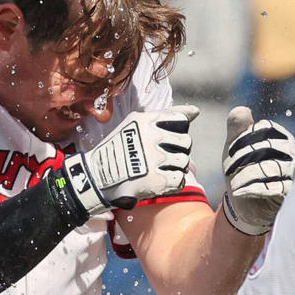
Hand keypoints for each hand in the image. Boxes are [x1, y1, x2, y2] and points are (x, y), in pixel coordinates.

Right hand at [62, 105, 198, 214]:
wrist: (98, 174)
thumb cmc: (119, 147)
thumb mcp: (136, 123)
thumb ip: (166, 116)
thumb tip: (196, 111)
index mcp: (146, 120)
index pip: (180, 119)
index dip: (176, 131)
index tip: (163, 138)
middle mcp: (151, 137)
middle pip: (186, 142)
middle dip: (177, 150)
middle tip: (159, 157)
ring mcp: (154, 159)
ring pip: (184, 162)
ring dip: (174, 167)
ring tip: (156, 168)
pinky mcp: (156, 181)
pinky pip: (180, 180)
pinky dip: (171, 182)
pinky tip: (157, 180)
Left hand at [221, 106, 294, 235]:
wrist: (247, 204)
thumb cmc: (243, 170)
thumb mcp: (235, 147)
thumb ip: (237, 128)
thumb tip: (242, 109)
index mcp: (281, 138)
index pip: (263, 128)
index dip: (242, 138)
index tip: (230, 151)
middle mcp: (292, 154)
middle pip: (265, 146)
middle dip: (240, 157)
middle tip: (228, 168)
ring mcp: (293, 175)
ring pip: (268, 168)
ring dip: (243, 176)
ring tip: (233, 183)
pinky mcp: (289, 195)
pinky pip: (270, 189)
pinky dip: (249, 190)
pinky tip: (237, 192)